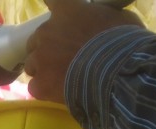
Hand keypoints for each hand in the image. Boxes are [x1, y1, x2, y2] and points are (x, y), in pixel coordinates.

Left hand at [24, 0, 142, 101]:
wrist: (116, 74)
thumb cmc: (123, 41)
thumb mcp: (119, 17)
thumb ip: (103, 14)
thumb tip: (103, 17)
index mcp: (66, 11)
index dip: (54, 8)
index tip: (56, 17)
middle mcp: (46, 32)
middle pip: (37, 39)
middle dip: (47, 47)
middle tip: (64, 57)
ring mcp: (39, 59)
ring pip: (32, 65)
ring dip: (43, 69)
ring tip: (61, 78)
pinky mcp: (38, 84)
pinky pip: (35, 87)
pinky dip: (45, 90)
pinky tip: (60, 93)